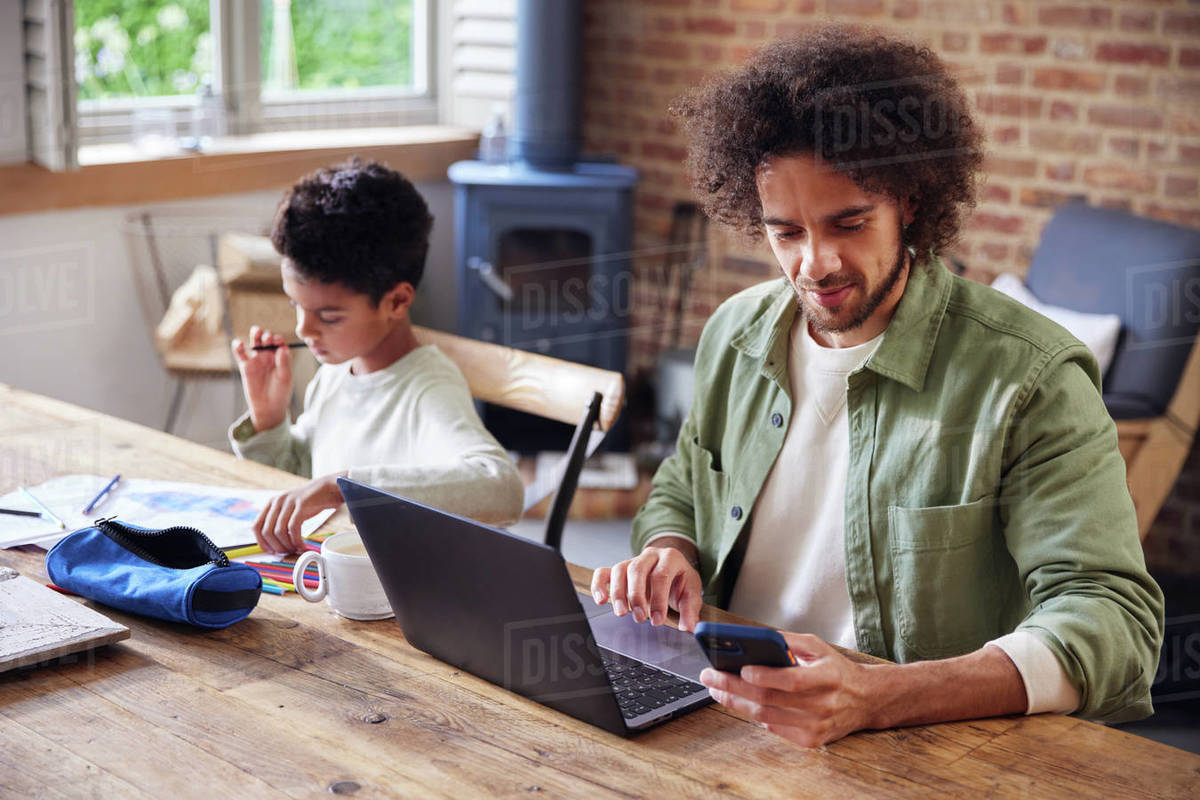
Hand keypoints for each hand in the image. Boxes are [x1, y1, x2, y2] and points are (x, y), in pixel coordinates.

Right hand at [232, 326, 293, 431]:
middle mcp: (270, 356)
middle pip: (267, 340)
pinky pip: (241, 353)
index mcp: (281, 357)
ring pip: (255, 342)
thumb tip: (282, 348)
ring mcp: (257, 359)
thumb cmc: (280, 393)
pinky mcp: (246, 366)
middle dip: (267, 336)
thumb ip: (284, 362)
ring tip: (256, 332)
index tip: (277, 341)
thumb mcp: (285, 377)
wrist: (267, 407)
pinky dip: (238, 347)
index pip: (280, 343)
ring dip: (256, 335)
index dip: (278, 339)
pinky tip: (240, 344)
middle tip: (267, 339)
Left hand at [253, 472, 344, 553]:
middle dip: (276, 547)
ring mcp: (289, 502)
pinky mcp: (301, 505)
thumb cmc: (310, 502)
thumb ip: (279, 520)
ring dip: (287, 545)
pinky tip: (302, 546)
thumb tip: (272, 542)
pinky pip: (294, 529)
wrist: (328, 488)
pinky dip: (297, 541)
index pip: (256, 526)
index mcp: (271, 503)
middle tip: (286, 553)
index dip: (262, 542)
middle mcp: (277, 501)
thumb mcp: (289, 508)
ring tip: (295, 550)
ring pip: (279, 531)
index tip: (271, 551)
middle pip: (267, 531)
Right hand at [590, 544, 702, 631]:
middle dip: (636, 596)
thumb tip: (688, 627)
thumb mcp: (691, 593)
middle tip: (640, 618)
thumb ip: (690, 610)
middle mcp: (650, 555)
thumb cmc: (681, 581)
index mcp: (671, 557)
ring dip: (618, 593)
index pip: (661, 576)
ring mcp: (632, 560)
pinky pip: (603, 572)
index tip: (658, 621)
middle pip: (637, 570)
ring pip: (619, 570)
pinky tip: (601, 600)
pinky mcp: (619, 569)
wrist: (673, 570)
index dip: (658, 599)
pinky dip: (599, 585)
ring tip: (622, 613)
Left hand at [700, 632, 872, 747]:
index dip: (764, 676)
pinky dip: (753, 714)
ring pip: (765, 716)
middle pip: (769, 699)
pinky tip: (740, 701)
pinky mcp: (810, 740)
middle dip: (733, 686)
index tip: (740, 667)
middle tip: (710, 675)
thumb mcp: (818, 646)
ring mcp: (816, 726)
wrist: (865, 700)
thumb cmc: (836, 669)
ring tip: (716, 688)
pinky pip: (773, 728)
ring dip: (735, 702)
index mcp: (828, 677)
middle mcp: (822, 704)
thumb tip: (753, 638)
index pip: (791, 680)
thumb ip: (788, 641)